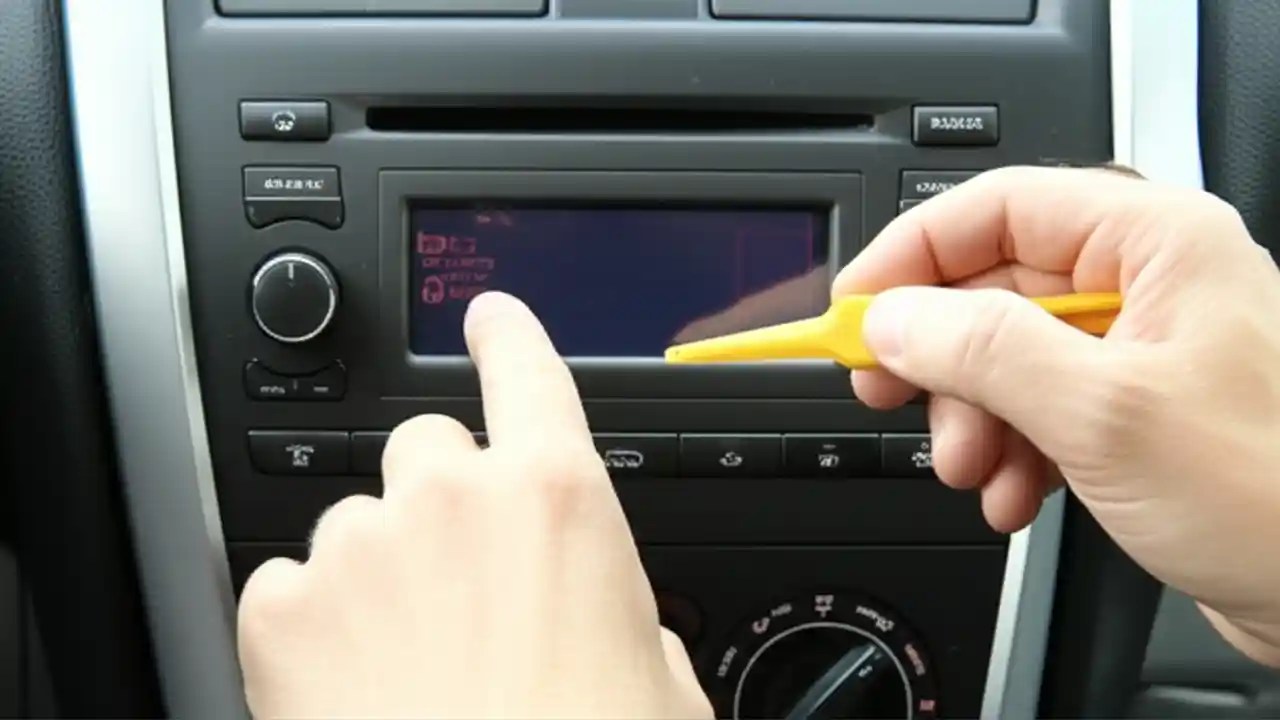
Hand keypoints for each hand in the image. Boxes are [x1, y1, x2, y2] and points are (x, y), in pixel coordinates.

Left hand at [236, 292, 712, 718]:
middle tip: (457, 586)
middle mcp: (451, 498)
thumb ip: (625, 613)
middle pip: (428, 448)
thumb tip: (605, 613)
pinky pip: (290, 585)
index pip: (528, 373)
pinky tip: (353, 687)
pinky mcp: (281, 612)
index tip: (487, 319)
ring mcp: (359, 548)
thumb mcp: (656, 681)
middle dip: (441, 502)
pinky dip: (313, 626)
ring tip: (407, 663)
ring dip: (379, 572)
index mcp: (556, 499)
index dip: (507, 337)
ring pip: (357, 522)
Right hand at [834, 165, 1279, 666]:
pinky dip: (1010, 453)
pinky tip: (1014, 495)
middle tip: (887, 393)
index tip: (854, 308)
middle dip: (940, 358)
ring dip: (972, 419)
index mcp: (1156, 242)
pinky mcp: (1133, 413)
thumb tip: (894, 318)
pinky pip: (1037, 410)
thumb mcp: (1103, 413)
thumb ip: (983, 351)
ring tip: (976, 471)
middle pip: (992, 287)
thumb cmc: (1276, 496)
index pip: (999, 207)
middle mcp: (1147, 283)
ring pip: (1006, 357)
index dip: (912, 253)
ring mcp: (1139, 351)